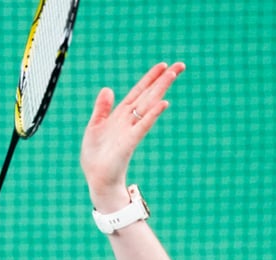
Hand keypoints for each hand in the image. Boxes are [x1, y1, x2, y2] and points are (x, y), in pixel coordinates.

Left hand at [81, 61, 184, 212]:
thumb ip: (102, 108)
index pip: (138, 92)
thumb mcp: (95, 127)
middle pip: (148, 95)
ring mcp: (131, 130)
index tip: (163, 65)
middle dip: (163, 80)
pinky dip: (153, 114)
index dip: (149, 78)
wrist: (97, 178)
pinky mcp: (130, 142)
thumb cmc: (96, 157)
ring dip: (160, 90)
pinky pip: (143, 126)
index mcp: (120, 115)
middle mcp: (129, 120)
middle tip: (180, 65)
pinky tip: (163, 103)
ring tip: (172, 75)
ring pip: (148, 105)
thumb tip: (108, 88)